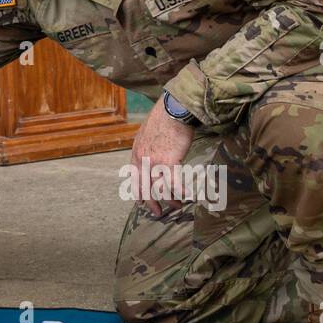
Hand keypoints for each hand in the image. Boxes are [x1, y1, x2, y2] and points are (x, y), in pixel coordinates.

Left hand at [127, 97, 195, 216]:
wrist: (172, 109)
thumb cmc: (164, 118)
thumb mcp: (146, 134)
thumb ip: (146, 147)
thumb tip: (151, 154)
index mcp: (136, 153)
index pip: (134, 179)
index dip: (138, 192)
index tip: (141, 202)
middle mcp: (142, 160)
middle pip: (145, 188)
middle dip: (151, 203)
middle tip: (157, 213)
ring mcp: (154, 162)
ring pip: (160, 189)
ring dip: (170, 200)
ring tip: (178, 206)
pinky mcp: (169, 162)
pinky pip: (174, 184)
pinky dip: (181, 192)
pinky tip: (187, 197)